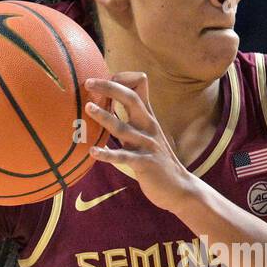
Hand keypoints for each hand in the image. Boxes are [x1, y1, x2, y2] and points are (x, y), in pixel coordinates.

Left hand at [83, 73, 198, 212]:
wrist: (179, 187)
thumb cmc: (157, 160)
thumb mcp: (147, 134)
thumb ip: (133, 119)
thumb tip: (112, 104)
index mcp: (147, 118)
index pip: (137, 89)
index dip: (120, 80)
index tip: (98, 79)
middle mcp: (148, 127)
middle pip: (131, 99)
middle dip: (110, 88)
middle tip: (88, 82)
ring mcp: (147, 145)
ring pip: (123, 128)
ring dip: (105, 117)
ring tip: (88, 108)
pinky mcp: (145, 164)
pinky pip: (123, 157)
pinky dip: (108, 154)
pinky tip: (93, 152)